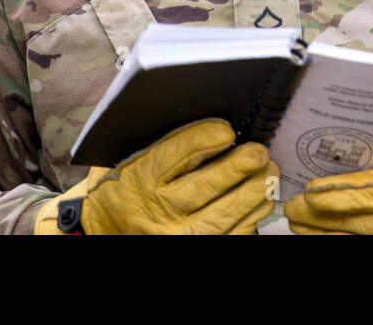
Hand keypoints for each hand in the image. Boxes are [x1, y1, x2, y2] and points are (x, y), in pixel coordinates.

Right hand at [34, 117, 278, 233]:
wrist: (104, 229)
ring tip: (267, 172)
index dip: (206, 138)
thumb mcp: (135, 158)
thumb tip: (218, 124)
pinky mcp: (193, 248)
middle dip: (241, 165)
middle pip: (208, 185)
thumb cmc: (128, 185)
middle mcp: (158, 209)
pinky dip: (250, 217)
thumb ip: (169, 143)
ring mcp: (176, 235)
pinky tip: (259, 199)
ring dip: (254, 192)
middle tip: (260, 152)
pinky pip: (231, 235)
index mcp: (141, 177)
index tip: (226, 129)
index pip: (177, 154)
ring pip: (225, 214)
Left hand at [284, 144, 372, 234]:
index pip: (371, 189)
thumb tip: (352, 146)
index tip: (311, 191)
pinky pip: (369, 247)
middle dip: (320, 215)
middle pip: (358, 218)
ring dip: (324, 233)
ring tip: (299, 225)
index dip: (337, 192)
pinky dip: (344, 242)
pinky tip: (323, 238)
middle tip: (293, 209)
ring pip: (358, 238)